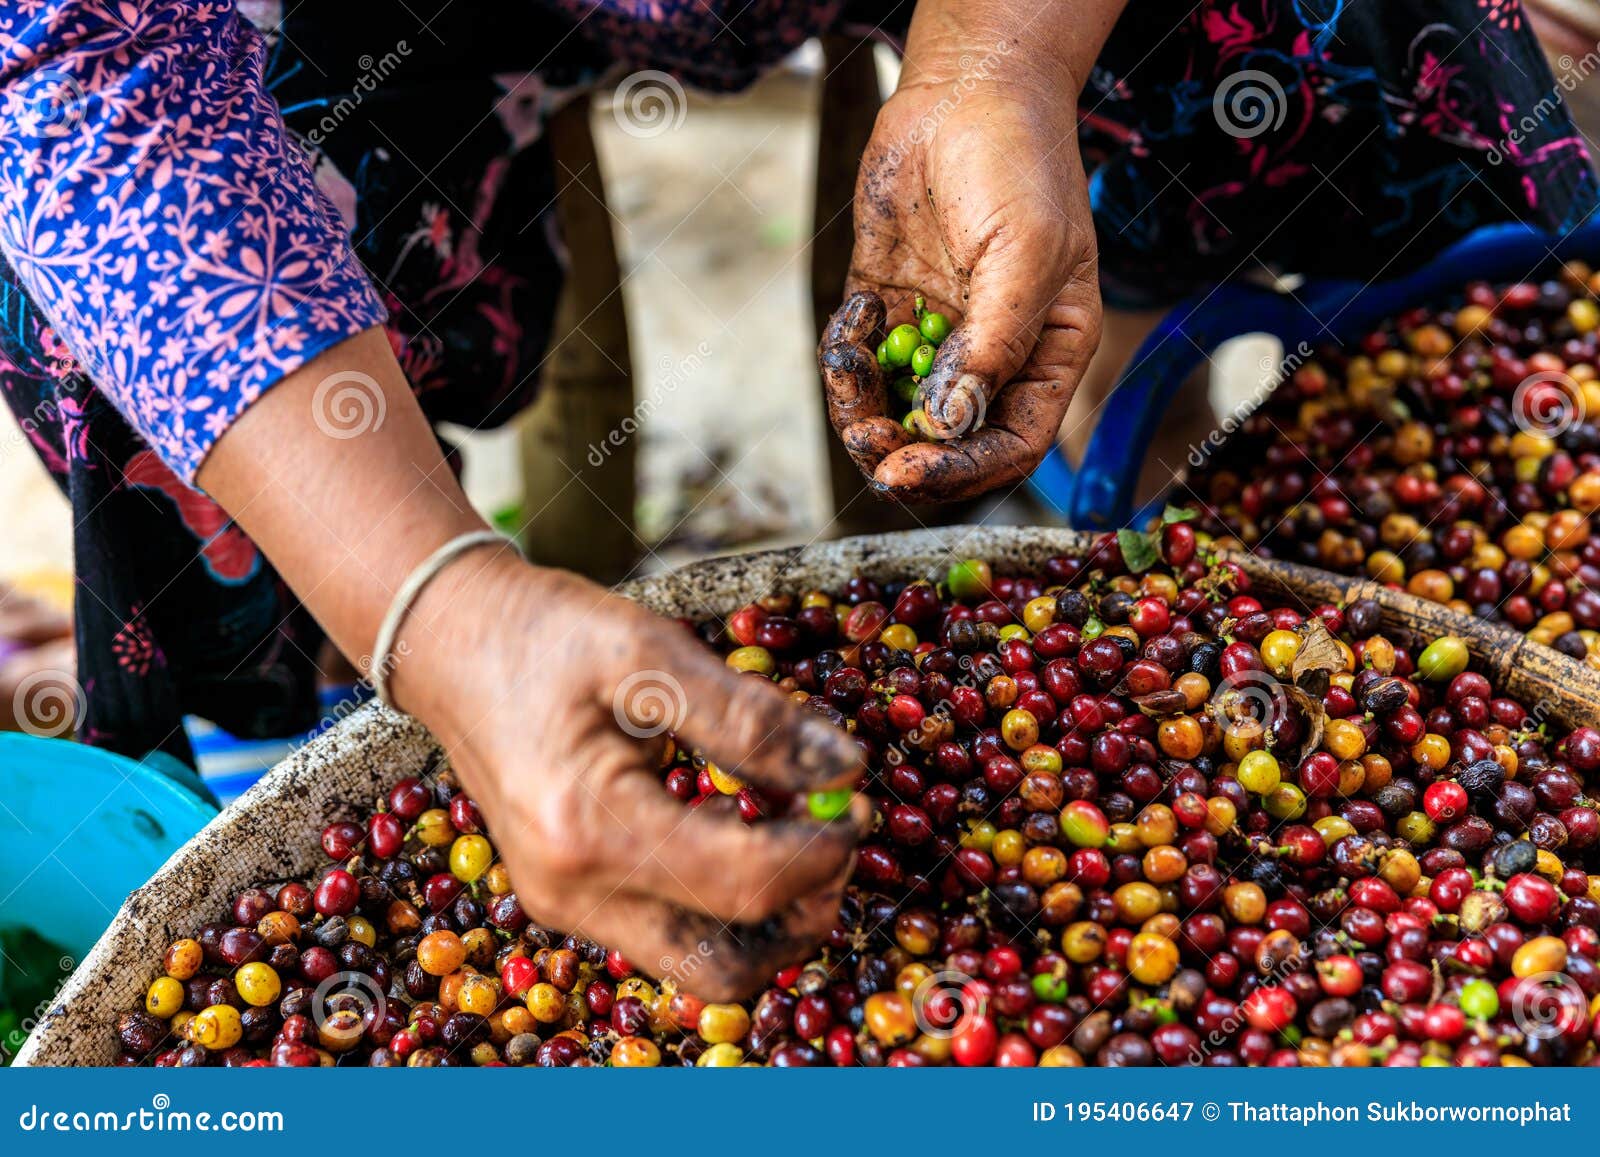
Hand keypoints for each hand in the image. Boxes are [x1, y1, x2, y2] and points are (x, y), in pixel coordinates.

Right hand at [395, 552, 868, 1000]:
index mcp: (590, 828)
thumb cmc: (544, 635)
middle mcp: (572, 891)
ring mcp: (566, 904)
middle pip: (725, 968)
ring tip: (798, 828)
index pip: (744, 885)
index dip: (820, 852)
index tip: (856, 802)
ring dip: (768, 914)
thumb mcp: (650, 651)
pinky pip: (669, 932)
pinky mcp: (571, 897)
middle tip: (837, 834)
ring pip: (700, 964)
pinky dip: (725, 899)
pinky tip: (743, 826)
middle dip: (803, 912)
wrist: (452, 641)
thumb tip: (844, 770)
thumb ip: (751, 718)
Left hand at [821, 47, 1102, 501]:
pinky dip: (848, 353)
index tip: (908, 473)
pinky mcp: (889, 303)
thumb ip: (992, 345)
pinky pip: (860, 359)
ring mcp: (937, 331)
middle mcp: (992, 353)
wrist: (967, 87)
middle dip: (900, 450)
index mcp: (1046, 354)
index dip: (961, 471)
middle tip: (867, 440)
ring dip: (862, 407)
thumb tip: (951, 425)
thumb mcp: (1024, 256)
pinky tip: (859, 308)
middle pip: (944, 440)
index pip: (1010, 444)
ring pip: (893, 408)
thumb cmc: (1019, 164)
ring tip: (849, 361)